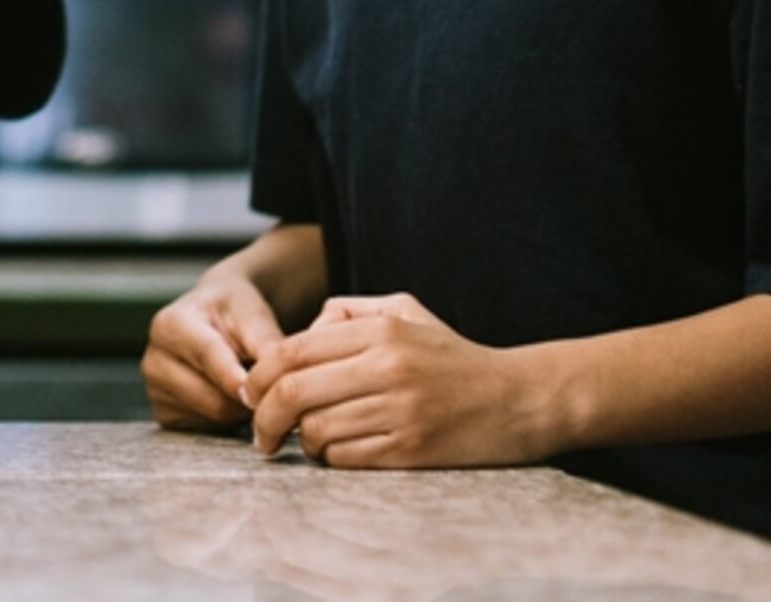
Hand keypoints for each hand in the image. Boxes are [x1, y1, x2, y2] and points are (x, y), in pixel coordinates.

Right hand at [144, 270, 285, 432]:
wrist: (211, 318)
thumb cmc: (233, 312)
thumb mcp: (253, 314)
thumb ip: (267, 345)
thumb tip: (279, 382)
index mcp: (171, 324)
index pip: (207, 356)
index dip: (236, 378)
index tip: (260, 395)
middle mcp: (154, 359)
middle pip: (213, 398)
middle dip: (247, 397)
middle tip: (268, 384)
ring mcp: (155, 390)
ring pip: (213, 416)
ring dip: (239, 409)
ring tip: (246, 384)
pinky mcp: (163, 414)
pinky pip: (205, 430)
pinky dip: (225, 420)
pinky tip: (228, 396)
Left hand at [242, 293, 553, 467]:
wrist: (519, 399)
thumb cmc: (452, 356)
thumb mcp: (404, 311)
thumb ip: (347, 312)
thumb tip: (299, 335)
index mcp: (379, 331)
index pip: (291, 352)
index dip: (259, 377)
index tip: (251, 394)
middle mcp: (387, 368)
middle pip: (294, 394)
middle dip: (263, 418)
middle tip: (260, 433)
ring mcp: (400, 412)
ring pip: (316, 431)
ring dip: (300, 442)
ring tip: (307, 441)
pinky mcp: (412, 451)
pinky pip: (346, 458)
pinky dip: (330, 459)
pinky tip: (336, 453)